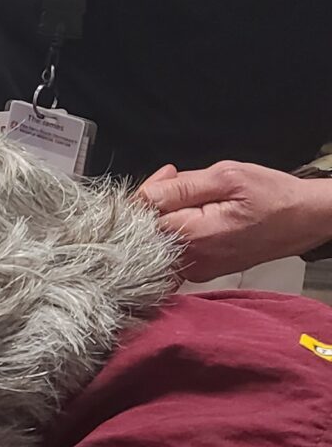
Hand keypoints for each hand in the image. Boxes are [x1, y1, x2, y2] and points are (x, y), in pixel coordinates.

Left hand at [136, 160, 328, 281]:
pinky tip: (198, 213)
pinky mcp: (200, 271)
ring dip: (170, 213)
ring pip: (159, 236)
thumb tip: (144, 194)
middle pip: (146, 229)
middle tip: (182, 180)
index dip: (149, 190)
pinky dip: (178, 226)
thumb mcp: (227, 177)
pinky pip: (173, 246)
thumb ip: (181, 187)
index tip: (169, 175)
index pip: (142, 217)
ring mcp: (195, 270)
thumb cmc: (271, 195)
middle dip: (157, 201)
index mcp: (194, 236)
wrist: (303, 220)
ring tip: (198, 196)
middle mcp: (191, 260)